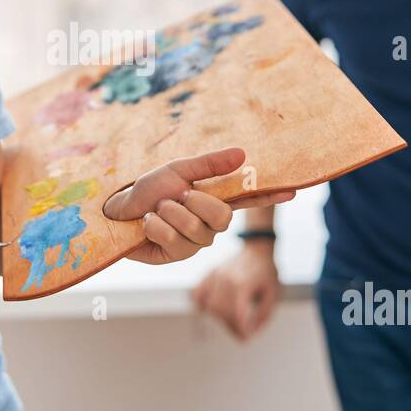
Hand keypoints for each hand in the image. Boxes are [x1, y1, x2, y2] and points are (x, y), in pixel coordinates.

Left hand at [102, 146, 295, 264]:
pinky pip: (176, 242)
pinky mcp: (177, 256)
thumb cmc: (147, 189)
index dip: (270, 196)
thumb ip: (210, 165)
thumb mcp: (178, 170)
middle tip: (175, 195)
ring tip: (157, 210)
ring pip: (197, 231)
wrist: (117, 209)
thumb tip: (243, 154)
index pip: (249, 198)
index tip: (294, 191)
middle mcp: (210, 222)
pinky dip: (156, 227)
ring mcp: (195, 242)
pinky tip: (148, 224)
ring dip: (169, 214)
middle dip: (195, 202)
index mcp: (214, 198)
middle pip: (222, 217)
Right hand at [192, 241, 280, 339]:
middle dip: (232, 327)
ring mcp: (216, 275)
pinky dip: (201, 304)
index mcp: (243, 283)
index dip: (241, 330)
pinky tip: (210, 309)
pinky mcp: (210, 273)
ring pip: (210, 305)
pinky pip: (198, 293)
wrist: (257, 249)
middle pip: (222, 311)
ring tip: (231, 321)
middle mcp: (226, 279)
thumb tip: (252, 332)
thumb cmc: (266, 272)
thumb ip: (263, 315)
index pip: (237, 314)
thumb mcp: (272, 294)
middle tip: (241, 333)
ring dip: (220, 318)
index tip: (246, 338)